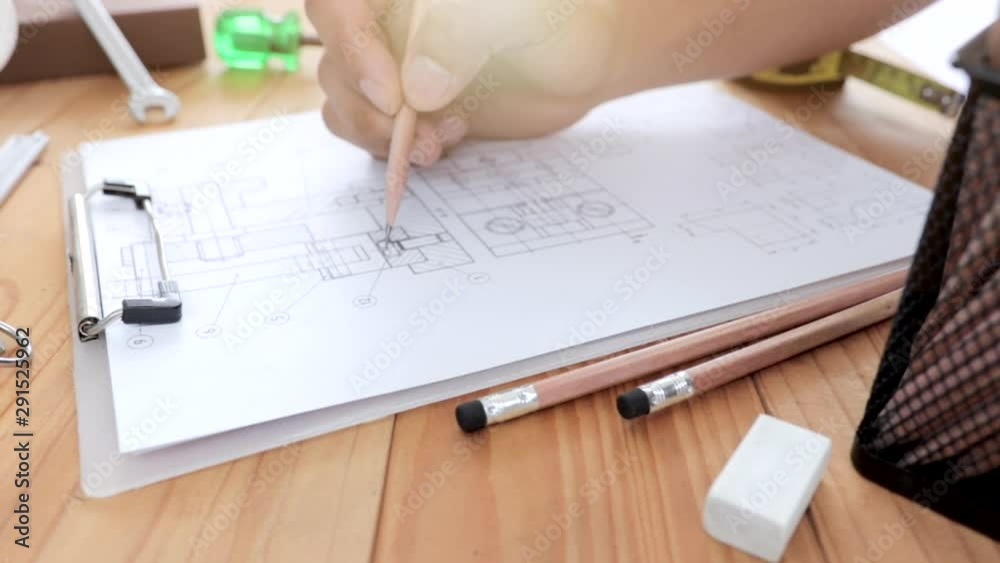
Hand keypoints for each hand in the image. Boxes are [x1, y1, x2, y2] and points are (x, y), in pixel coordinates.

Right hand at [305, 0, 626, 165]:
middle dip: (368, 105)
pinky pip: (369, 127)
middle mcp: (385, 17)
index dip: (352, 45)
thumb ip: (463, 37)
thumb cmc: (560, 16)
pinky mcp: (405, 104)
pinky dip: (392, 146)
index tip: (391, 94)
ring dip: (377, 132)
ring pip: (344, 97)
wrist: (587, 55)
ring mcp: (391, 60)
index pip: (339, 3)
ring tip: (436, 143)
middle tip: (417, 134)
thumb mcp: (517, 16)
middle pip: (334, 54)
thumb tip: (418, 88)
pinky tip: (440, 142)